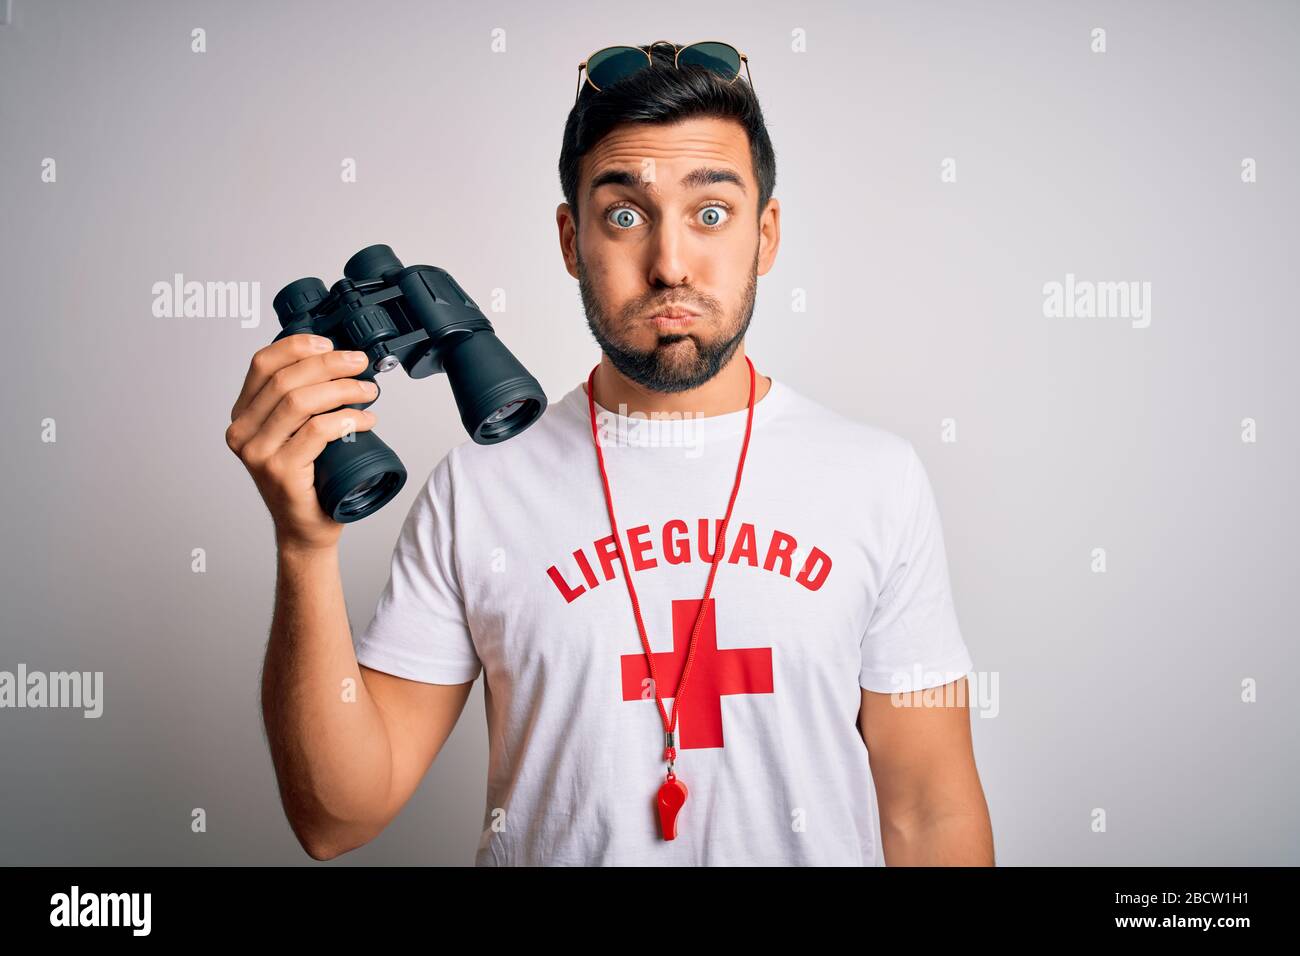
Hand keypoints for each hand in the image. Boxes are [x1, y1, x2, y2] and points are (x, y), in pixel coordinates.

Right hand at [226, 334, 379, 552]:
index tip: (329, 343)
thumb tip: (337, 361)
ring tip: (368, 392)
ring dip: (342, 390)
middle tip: (360, 365)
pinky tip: (366, 421)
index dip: (297, 346)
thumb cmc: (308, 479)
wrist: (307, 527)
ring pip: (300, 402)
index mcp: (244, 415)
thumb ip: (302, 400)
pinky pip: (316, 432)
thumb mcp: (297, 431)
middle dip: (329, 365)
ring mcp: (258, 453)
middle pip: (285, 379)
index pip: (262, 364)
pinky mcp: (280, 471)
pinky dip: (347, 420)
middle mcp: (243, 432)